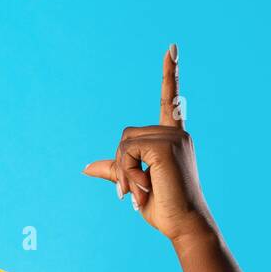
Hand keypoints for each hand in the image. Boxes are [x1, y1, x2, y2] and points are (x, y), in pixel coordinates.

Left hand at [83, 43, 218, 243]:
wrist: (184, 224)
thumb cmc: (163, 207)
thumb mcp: (134, 185)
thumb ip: (115, 170)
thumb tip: (86, 166)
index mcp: (172, 138)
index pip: (170, 100)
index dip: (170, 74)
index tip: (172, 48)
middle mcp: (175, 133)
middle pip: (126, 135)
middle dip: (121, 165)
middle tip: (127, 192)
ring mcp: (172, 138)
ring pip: (125, 144)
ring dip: (123, 171)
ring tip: (138, 191)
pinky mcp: (165, 146)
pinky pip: (128, 151)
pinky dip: (127, 172)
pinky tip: (142, 187)